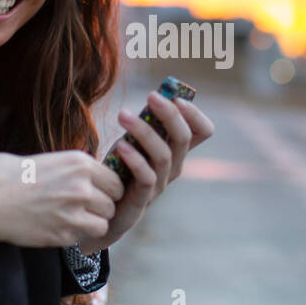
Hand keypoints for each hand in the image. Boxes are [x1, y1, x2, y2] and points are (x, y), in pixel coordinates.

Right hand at [0, 150, 124, 247]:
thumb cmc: (8, 174)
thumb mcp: (50, 160)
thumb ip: (76, 171)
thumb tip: (95, 181)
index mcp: (81, 164)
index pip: (116, 183)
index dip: (108, 190)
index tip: (98, 194)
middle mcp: (82, 187)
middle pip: (112, 205)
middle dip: (100, 209)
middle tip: (82, 209)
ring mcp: (73, 213)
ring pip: (102, 225)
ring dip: (91, 225)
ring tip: (72, 220)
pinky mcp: (62, 236)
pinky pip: (79, 238)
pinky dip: (71, 236)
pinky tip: (53, 226)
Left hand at [89, 94, 214, 249]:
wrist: (102, 208)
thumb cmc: (118, 170)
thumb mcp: (133, 141)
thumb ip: (144, 124)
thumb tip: (152, 97)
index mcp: (176, 151)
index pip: (202, 131)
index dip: (194, 114)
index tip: (176, 97)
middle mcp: (174, 167)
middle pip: (184, 138)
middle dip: (170, 114)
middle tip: (151, 96)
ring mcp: (160, 184)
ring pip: (164, 155)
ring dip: (144, 131)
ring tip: (122, 115)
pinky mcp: (143, 199)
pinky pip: (147, 177)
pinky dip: (135, 159)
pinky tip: (121, 145)